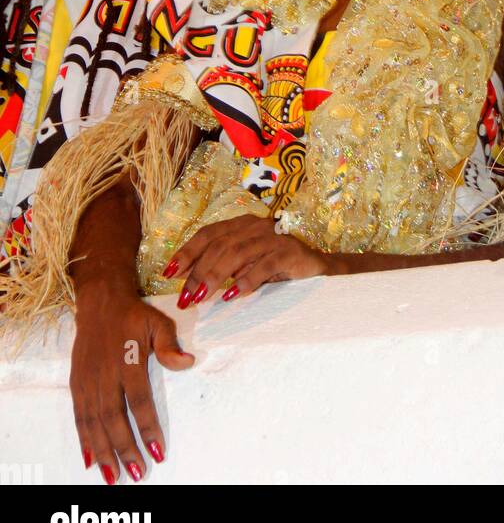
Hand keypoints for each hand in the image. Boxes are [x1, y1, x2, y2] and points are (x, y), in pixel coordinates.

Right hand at [71, 282, 194, 484]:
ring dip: (103, 452)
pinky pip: (78, 416)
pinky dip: (84, 440)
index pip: (139, 401)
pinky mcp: (76, 383)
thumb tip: (188, 363)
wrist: (100, 301)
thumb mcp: (158, 322)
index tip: (159, 451)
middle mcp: (105, 374)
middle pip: (113, 418)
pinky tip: (91, 460)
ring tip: (114, 478)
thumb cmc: (134, 315)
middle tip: (138, 474)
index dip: (148, 428)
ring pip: (93, 423)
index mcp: (128, 361)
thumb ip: (170, 345)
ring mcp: (88, 380)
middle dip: (125, 449)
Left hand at [167, 212, 334, 306]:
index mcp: (242, 225)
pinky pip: (264, 265)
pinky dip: (246, 279)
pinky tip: (233, 294)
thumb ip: (222, 267)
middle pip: (219, 244)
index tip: (168, 272)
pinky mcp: (290, 252)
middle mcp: (256, 226)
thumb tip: (189, 285)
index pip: (208, 233)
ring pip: (237, 252)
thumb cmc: (275, 268)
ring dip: (216, 275)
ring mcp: (273, 237)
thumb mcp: (245, 266)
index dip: (187, 251)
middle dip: (197, 271)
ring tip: (202, 296)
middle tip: (186, 297)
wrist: (317, 269)